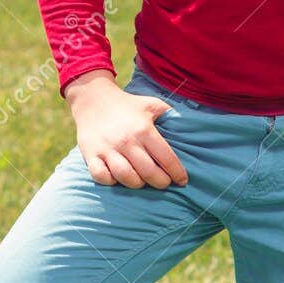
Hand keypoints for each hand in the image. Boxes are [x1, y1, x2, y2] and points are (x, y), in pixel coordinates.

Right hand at [65, 71, 188, 188]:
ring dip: (138, 184)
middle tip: (164, 182)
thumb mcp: (152, 104)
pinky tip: (118, 178)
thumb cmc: (128, 105)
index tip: (182, 180)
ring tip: (143, 181)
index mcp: (144, 130)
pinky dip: (111, 181)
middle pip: (148, 172)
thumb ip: (171, 115)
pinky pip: (101, 177)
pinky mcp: (90, 154)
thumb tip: (192, 126)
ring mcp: (107, 149)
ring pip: (126, 177)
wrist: (92, 98)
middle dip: (161, 182)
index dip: (177, 173)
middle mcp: (126, 141)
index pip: (166, 158)